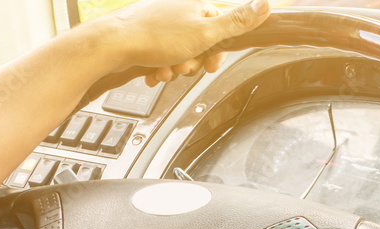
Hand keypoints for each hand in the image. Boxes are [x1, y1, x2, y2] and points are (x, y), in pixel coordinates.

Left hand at [94, 0, 270, 84]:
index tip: (210, 64)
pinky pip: (161, 54)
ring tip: (166, 69)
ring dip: (176, 67)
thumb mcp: (207, 32)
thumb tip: (265, 5)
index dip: (216, 52)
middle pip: (199, 42)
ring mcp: (160, 21)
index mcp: (196, 5)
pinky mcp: (146, 34)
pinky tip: (155, 71)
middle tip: (184, 65)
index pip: (221, 29)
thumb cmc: (156, 37)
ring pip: (180, 52)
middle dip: (193, 61)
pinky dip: (160, 67)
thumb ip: (237, 22)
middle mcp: (178, 9)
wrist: (115, 45)